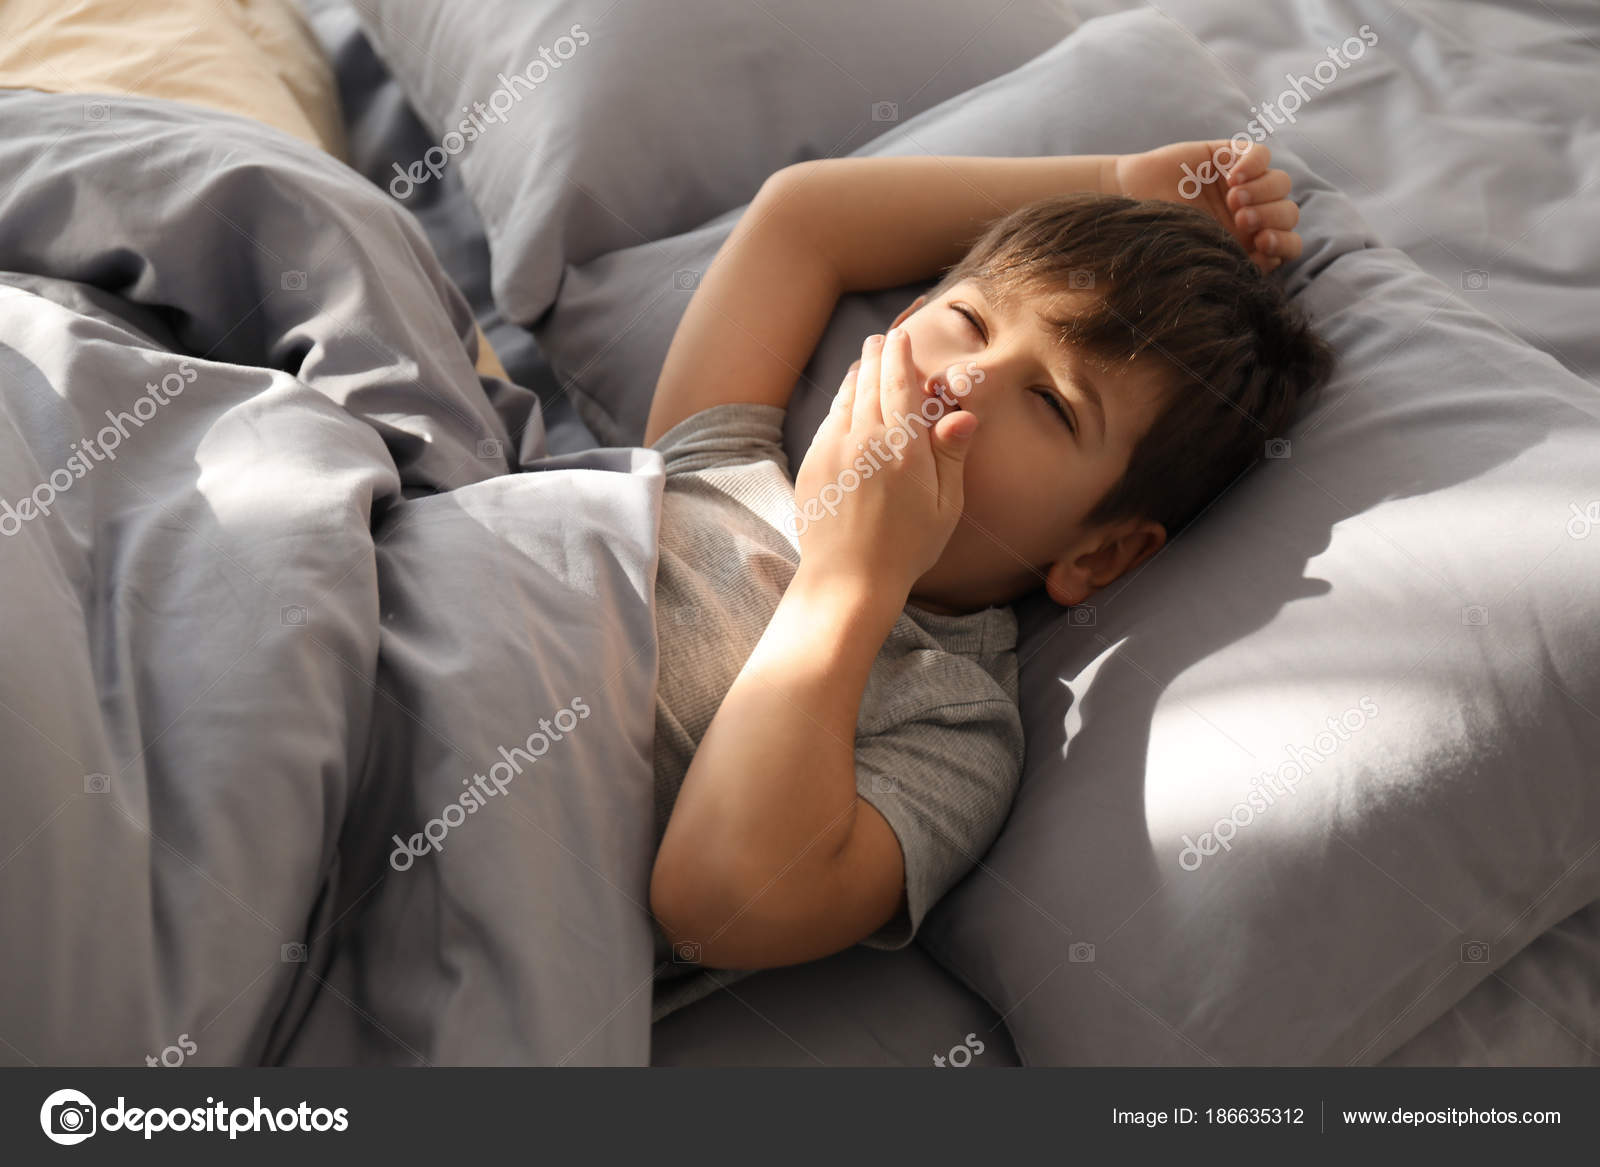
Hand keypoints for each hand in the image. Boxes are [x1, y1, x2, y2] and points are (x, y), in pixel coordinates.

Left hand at [790, 329, 977, 595]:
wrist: (848, 579)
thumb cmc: (906, 547)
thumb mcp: (945, 505)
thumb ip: (951, 454)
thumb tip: (962, 412)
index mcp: (902, 446)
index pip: (899, 382)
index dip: (899, 354)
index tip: (900, 336)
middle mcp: (863, 439)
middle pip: (869, 381)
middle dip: (876, 355)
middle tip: (881, 339)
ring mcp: (831, 450)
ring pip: (844, 398)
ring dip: (856, 375)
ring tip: (864, 363)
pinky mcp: (811, 465)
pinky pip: (827, 422)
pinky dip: (839, 404)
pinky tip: (846, 404)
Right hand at [1111, 140, 1301, 272]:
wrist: (1128, 202)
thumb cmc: (1158, 236)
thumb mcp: (1196, 256)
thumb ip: (1232, 264)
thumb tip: (1269, 262)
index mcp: (1248, 243)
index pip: (1288, 245)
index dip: (1282, 244)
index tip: (1259, 243)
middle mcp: (1252, 214)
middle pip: (1288, 212)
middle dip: (1270, 216)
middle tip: (1241, 219)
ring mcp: (1245, 184)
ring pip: (1281, 183)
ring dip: (1263, 192)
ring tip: (1233, 198)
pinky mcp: (1232, 156)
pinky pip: (1262, 154)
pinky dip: (1254, 165)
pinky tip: (1231, 177)